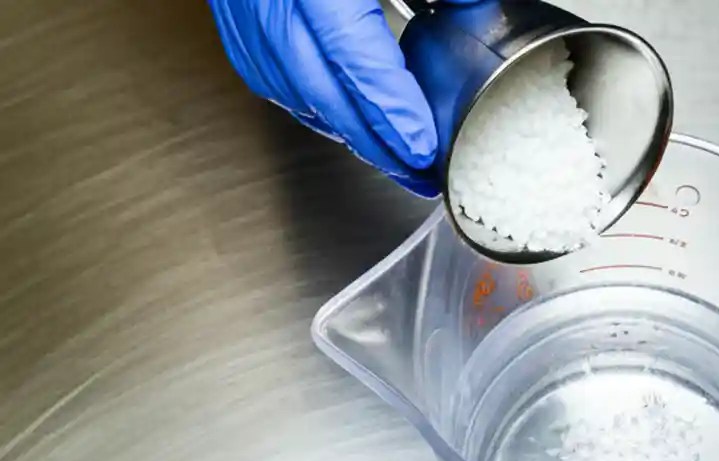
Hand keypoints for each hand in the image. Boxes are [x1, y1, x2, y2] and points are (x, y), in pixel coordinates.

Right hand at [209, 0, 479, 195]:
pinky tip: (333, 116)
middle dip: (373, 142)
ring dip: (340, 129)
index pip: (354, 52)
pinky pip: (262, 69)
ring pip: (288, 87)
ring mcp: (241, 2)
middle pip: (321, 88)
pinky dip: (303, 101)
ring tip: (386, 154)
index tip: (421, 145)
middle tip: (418, 173)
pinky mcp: (229, 5)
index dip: (389, 106)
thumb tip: (476, 6)